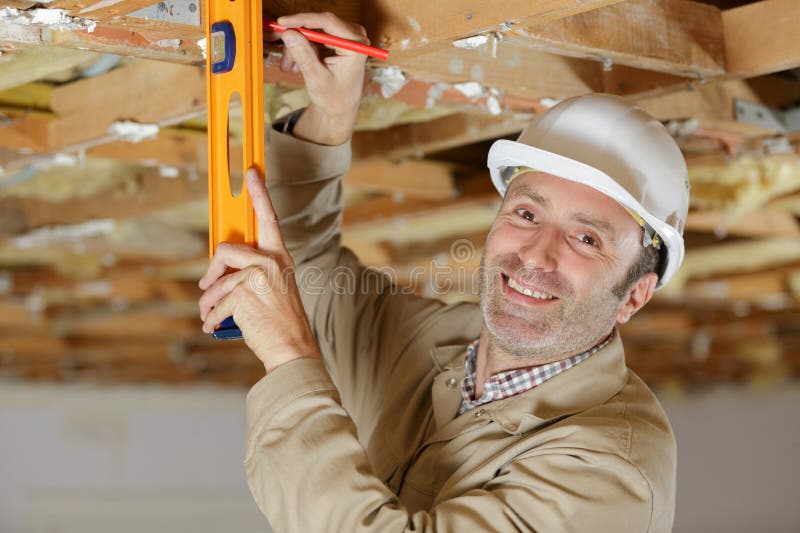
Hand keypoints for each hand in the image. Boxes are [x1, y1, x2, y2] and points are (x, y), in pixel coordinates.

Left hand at [198, 168, 319, 372]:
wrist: (292, 349)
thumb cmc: (281, 321)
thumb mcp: (273, 287)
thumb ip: (252, 271)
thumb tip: (221, 271)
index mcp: (280, 257)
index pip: (268, 218)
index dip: (259, 193)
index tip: (250, 173)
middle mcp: (271, 261)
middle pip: (225, 250)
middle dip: (210, 271)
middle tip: (207, 287)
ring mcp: (258, 276)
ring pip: (216, 282)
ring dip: (208, 304)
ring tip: (211, 316)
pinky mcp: (244, 294)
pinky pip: (215, 303)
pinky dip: (210, 319)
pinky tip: (214, 327)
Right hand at [271, 12, 367, 144]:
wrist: (341, 108)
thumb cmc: (335, 98)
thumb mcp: (316, 80)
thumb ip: (303, 56)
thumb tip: (288, 34)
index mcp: (355, 46)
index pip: (327, 22)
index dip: (303, 19)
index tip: (283, 22)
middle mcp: (354, 36)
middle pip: (318, 24)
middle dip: (297, 38)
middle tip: (282, 51)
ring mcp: (345, 36)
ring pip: (312, 30)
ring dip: (297, 47)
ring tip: (290, 67)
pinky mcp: (336, 39)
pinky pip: (313, 36)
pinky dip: (302, 48)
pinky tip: (298, 64)